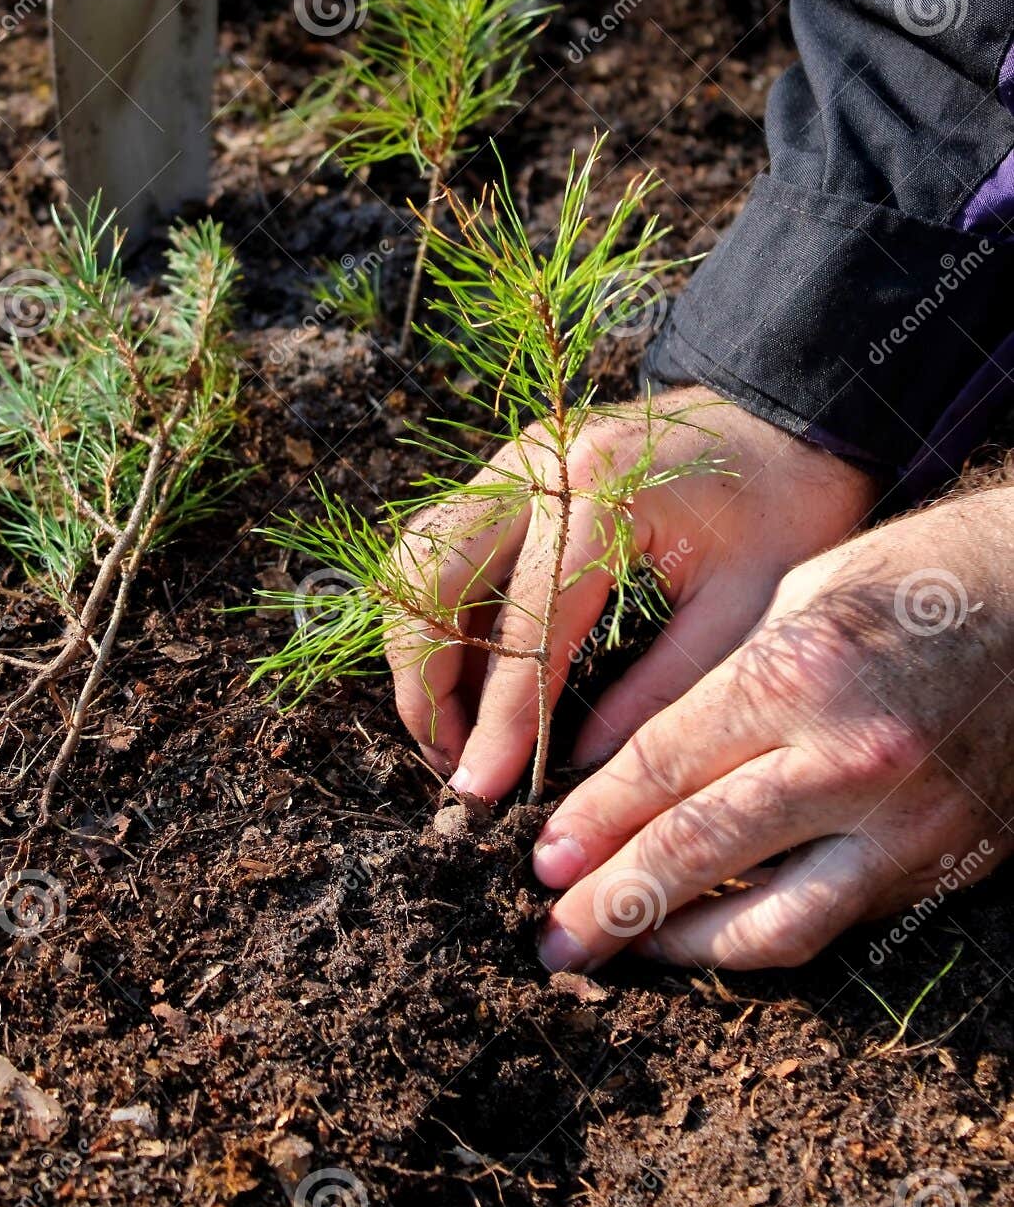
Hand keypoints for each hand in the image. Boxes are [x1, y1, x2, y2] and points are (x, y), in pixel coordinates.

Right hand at [386, 387, 877, 795]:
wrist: (789, 417)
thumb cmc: (784, 509)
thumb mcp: (744, 610)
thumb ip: (660, 690)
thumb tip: (583, 771)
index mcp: (602, 497)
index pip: (524, 628)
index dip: (497, 720)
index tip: (480, 790)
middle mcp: (539, 466)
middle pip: (431, 581)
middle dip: (424, 681)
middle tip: (452, 761)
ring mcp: (516, 459)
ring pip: (417, 556)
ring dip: (419, 645)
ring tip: (452, 725)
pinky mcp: (512, 467)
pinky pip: (441, 541)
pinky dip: (437, 611)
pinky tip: (470, 671)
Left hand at [534, 482, 1013, 971]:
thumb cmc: (909, 580)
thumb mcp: (795, 597)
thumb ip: (716, 683)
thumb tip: (619, 763)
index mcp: (800, 674)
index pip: (663, 767)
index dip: (594, 820)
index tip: (542, 858)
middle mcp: (851, 757)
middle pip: (699, 849)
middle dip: (612, 900)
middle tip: (553, 936)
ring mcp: (906, 821)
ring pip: (770, 920)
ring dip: (681, 944)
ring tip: (620, 954)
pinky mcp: (945, 862)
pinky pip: (834, 920)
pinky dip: (762, 936)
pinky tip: (710, 936)